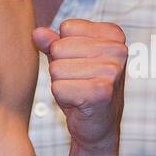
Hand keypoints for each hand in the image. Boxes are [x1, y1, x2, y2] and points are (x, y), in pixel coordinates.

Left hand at [34, 19, 126, 155]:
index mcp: (114, 35)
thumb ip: (52, 43)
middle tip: (79, 82)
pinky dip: (63, 99)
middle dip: (61, 68)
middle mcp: (119, 50)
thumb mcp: (67, 60)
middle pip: (59, 47)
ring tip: (79, 93)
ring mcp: (113, 71)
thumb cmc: (83, 88)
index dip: (65, 49)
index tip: (81, 65)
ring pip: (57, 68)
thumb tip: (37, 33)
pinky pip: (58, 87)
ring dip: (62, 84)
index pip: (67, 28)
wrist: (97, 128)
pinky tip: (79, 104)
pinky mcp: (102, 92)